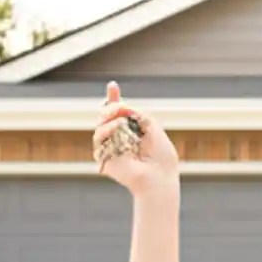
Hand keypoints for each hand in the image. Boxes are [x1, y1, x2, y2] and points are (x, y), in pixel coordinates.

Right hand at [92, 81, 179, 195]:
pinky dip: (106, 130)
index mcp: (134, 130)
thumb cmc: (161, 156)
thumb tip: (122, 107)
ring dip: (109, 117)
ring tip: (119, 119)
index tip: (112, 85)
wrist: (159, 177)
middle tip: (118, 105)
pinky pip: (99, 139)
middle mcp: (121, 138)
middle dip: (111, 106)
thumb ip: (137, 114)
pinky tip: (117, 127)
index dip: (115, 98)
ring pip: (101, 126)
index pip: (120, 113)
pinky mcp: (104, 158)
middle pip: (107, 116)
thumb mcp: (153, 127)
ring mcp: (111, 147)